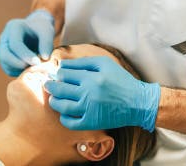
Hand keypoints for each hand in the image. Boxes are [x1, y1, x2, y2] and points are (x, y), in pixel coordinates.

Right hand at [0, 10, 55, 76]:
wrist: (37, 30)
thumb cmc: (42, 29)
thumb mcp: (47, 31)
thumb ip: (46, 43)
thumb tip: (45, 58)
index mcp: (13, 27)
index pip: (15, 44)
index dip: (25, 55)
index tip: (38, 62)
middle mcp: (4, 37)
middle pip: (5, 55)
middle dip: (19, 65)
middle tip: (34, 69)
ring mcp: (2, 48)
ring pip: (5, 64)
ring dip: (19, 70)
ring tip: (35, 69)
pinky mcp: (5, 58)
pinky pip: (9, 69)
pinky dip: (19, 73)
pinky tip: (31, 70)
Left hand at [44, 56, 160, 131]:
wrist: (138, 102)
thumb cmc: (121, 80)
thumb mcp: (104, 64)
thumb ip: (82, 62)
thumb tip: (62, 64)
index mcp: (91, 77)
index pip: (65, 74)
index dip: (56, 73)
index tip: (53, 73)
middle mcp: (89, 93)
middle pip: (61, 89)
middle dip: (51, 85)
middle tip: (47, 84)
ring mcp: (90, 109)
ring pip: (63, 106)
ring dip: (54, 101)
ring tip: (53, 98)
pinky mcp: (92, 123)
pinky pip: (71, 123)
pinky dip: (64, 118)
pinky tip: (63, 113)